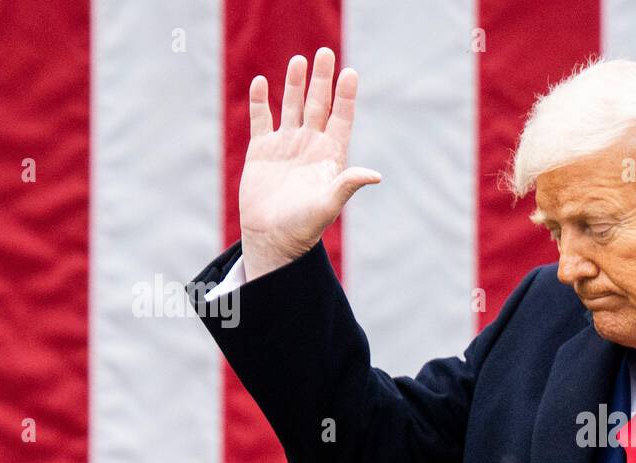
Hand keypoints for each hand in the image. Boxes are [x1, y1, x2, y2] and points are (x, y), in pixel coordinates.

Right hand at [238, 48, 380, 279]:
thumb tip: (375, 175)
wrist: (272, 237)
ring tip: (299, 60)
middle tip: (325, 53)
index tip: (351, 72)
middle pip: (318, 105)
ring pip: (291, 106)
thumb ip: (347, 185)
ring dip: (294, 83)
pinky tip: (260, 82)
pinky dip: (261, 101)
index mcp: (330, 156)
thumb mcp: (329, 204)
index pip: (341, 118)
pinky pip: (262, 119)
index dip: (346, 96)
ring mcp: (286, 145)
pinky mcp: (262, 150)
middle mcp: (310, 145)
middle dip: (322, 80)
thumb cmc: (304, 226)